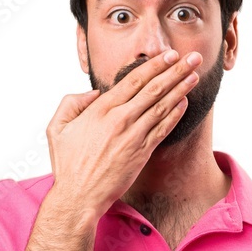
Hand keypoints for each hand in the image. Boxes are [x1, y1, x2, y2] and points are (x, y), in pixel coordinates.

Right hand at [44, 49, 201, 221]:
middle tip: (192, 57)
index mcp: (100, 109)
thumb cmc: (67, 163)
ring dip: (180, 88)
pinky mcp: (142, 153)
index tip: (169, 55)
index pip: (134, 80)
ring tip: (194, 75)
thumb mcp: (57, 127)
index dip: (155, 65)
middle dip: (175, 70)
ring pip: (162, 106)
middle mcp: (120, 119)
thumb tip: (94, 92)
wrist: (79, 196)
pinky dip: (175, 114)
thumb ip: (72, 103)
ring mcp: (133, 136)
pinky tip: (184, 102)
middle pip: (154, 88)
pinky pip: (163, 129)